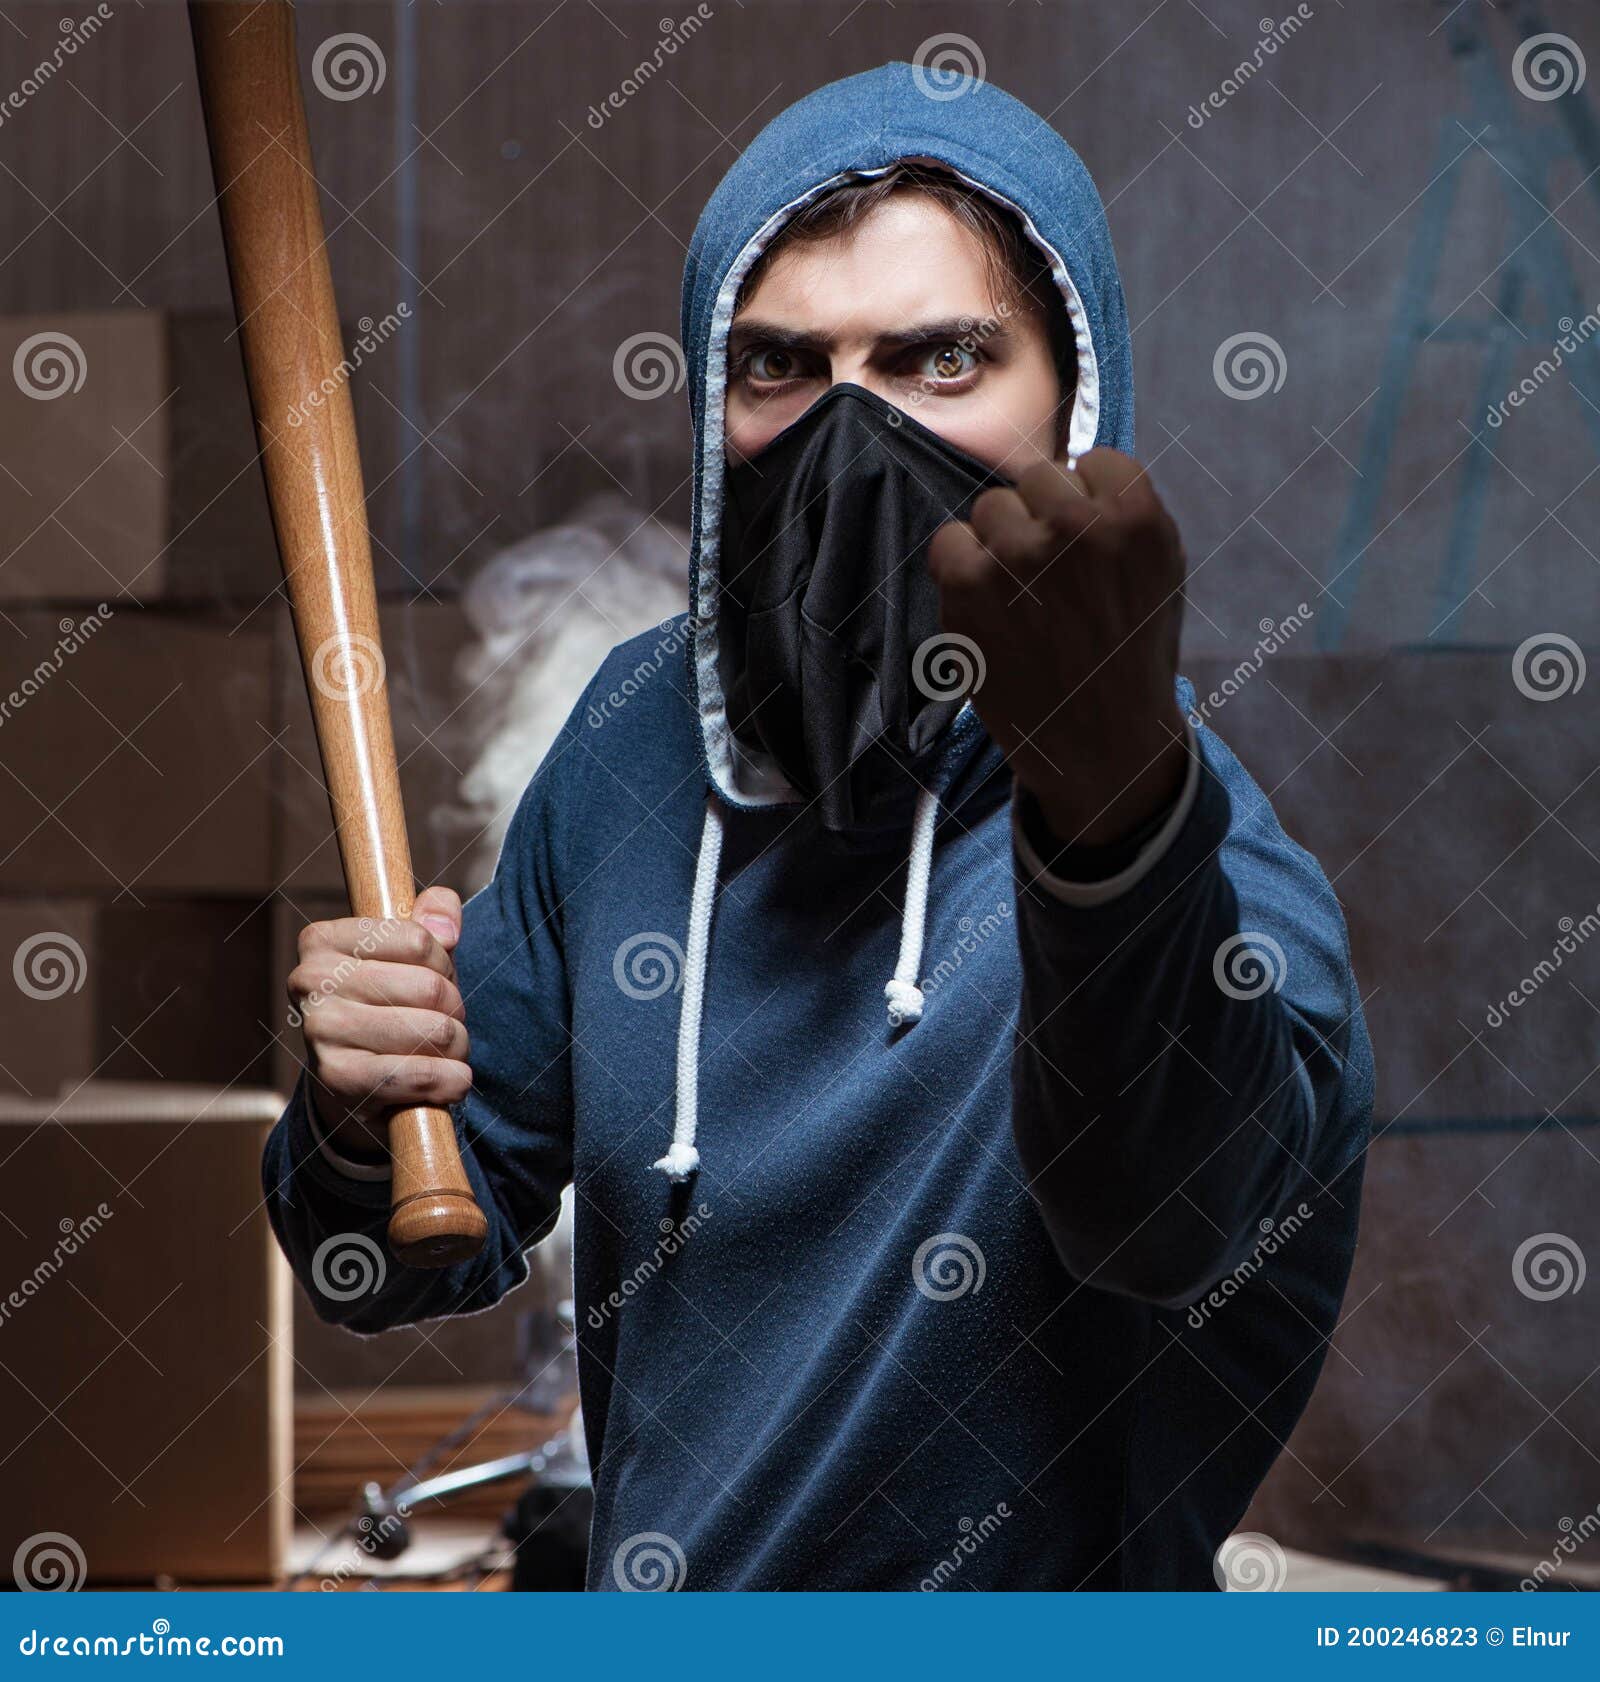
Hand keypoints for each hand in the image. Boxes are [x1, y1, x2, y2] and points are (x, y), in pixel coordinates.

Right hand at [287, 885, 470, 1158]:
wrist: (355, 1081)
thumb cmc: (391, 1004)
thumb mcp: (413, 955)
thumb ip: (435, 918)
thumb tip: (447, 928)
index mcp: (323, 940)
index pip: (420, 940)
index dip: (443, 965)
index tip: (433, 979)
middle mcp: (311, 981)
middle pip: (429, 987)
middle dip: (454, 1009)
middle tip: (444, 1022)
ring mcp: (319, 1030)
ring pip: (432, 1030)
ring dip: (456, 1046)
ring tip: (443, 1050)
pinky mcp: (337, 1078)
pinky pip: (419, 1074)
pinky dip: (450, 1080)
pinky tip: (451, 1079)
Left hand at [927, 447, 1187, 847]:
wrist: (1098, 740)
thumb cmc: (1130, 653)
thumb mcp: (1160, 572)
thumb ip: (1122, 514)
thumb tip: (1072, 467)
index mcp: (1136, 516)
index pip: (1092, 461)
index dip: (1086, 499)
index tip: (1086, 542)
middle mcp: (1077, 526)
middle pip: (1037, 477)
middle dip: (1041, 517)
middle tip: (1051, 574)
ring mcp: (1018, 555)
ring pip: (991, 507)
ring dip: (1000, 542)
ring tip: (1022, 596)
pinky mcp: (968, 585)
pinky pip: (948, 541)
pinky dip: (960, 567)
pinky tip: (986, 604)